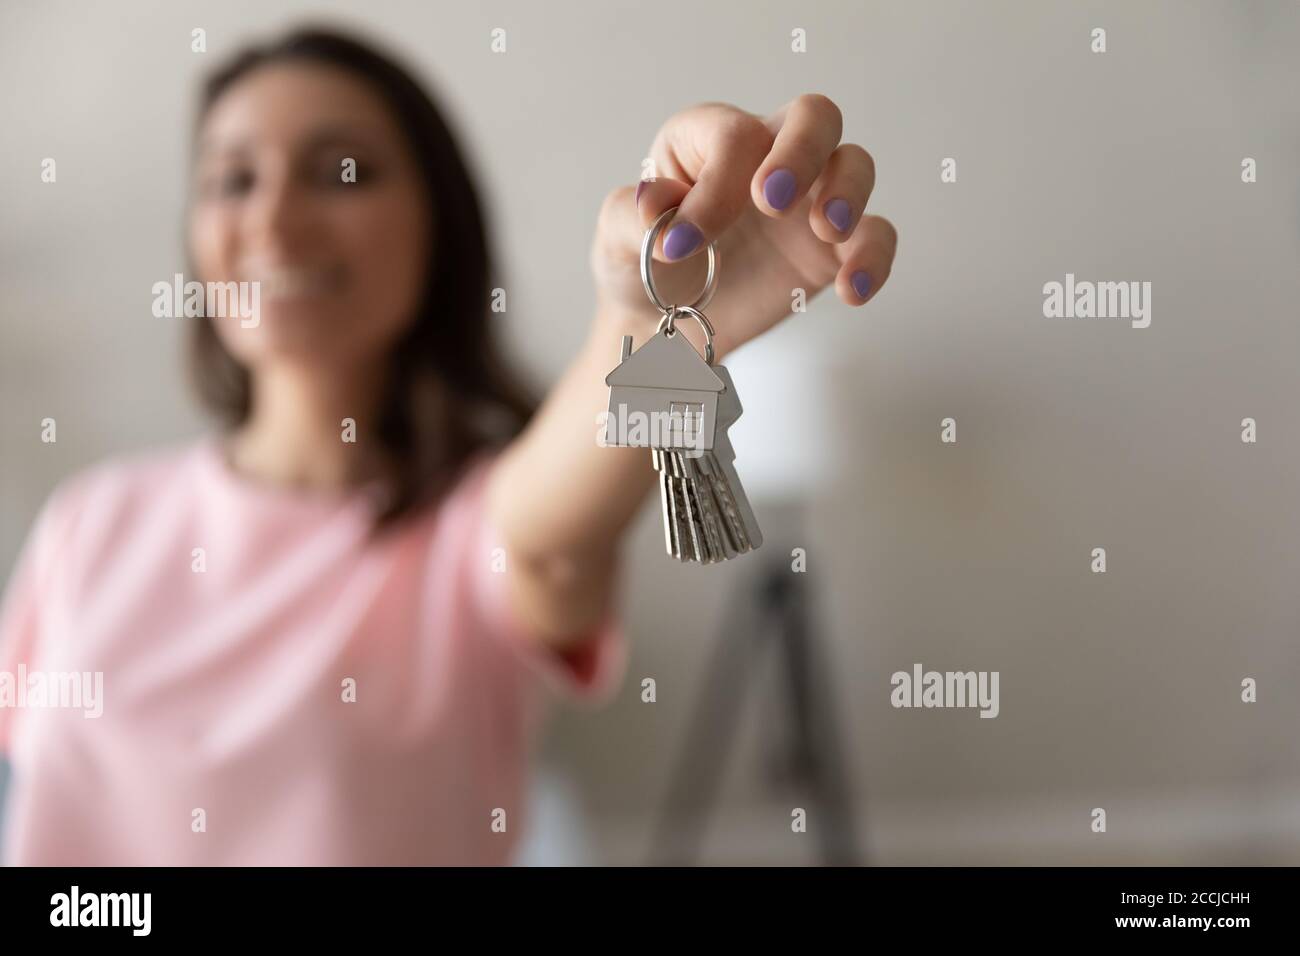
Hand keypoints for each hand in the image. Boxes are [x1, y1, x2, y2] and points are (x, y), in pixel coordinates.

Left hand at [590, 94, 896, 357]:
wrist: (663, 329)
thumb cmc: (641, 268)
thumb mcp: (617, 240)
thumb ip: (632, 214)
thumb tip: (657, 205)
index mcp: (708, 141)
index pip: (733, 137)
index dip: (716, 187)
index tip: (683, 245)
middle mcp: (765, 159)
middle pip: (813, 118)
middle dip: (801, 152)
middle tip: (773, 201)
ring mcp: (806, 202)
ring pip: (855, 165)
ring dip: (848, 193)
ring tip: (825, 232)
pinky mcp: (831, 250)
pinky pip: (873, 237)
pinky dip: (873, 258)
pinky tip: (854, 290)